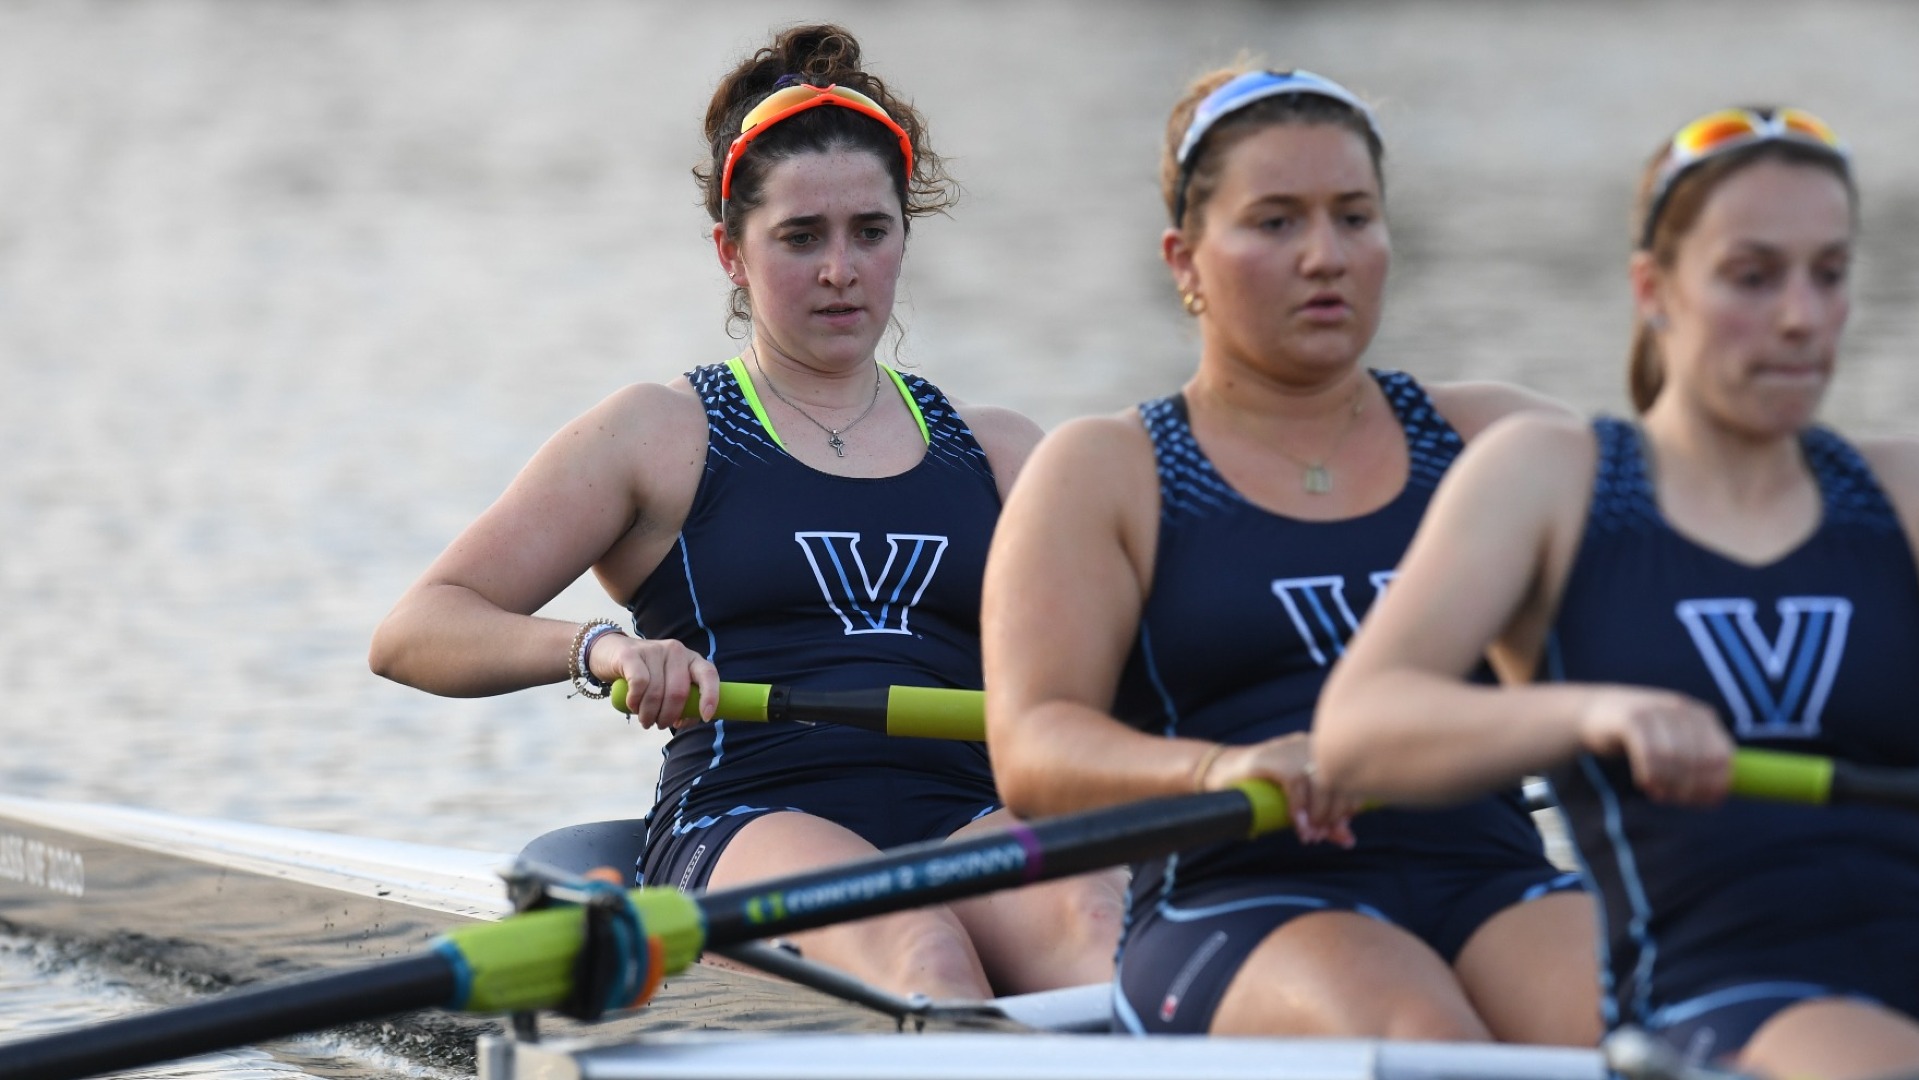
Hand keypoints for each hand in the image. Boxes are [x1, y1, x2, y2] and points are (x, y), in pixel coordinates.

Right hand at [589, 634, 719, 730]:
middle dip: (669, 716)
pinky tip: (633, 706)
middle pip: (679, 691)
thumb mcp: (668, 686)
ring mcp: (654, 650)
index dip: (711, 697)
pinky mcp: (631, 654)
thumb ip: (681, 704)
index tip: (706, 717)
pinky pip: (639, 683)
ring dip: (649, 714)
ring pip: (657, 691)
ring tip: (645, 720)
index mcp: (691, 659)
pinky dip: (636, 701)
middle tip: (659, 725)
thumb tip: (683, 721)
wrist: (612, 653)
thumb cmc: (647, 676)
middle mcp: (676, 651)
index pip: (709, 674)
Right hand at [1204, 734, 1360, 846]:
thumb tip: (1349, 840)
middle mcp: (1310, 745)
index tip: (1341, 831)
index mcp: (1319, 752)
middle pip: (1339, 782)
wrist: (1220, 773)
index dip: (1350, 808)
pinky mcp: (1274, 758)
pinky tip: (1299, 827)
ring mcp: (1292, 749)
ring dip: (1319, 817)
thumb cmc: (1259, 790)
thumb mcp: (1296, 804)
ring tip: (1310, 836)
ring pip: (1323, 784)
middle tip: (1320, 837)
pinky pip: (1297, 785)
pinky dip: (1301, 811)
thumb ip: (1323, 819)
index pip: (1350, 778)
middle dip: (1333, 817)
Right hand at [1577, 686, 1732, 805]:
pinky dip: (1649, 775)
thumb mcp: (1675, 739)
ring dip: (1668, 784)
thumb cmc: (1640, 734)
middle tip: (1674, 801)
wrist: (1593, 710)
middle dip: (1690, 789)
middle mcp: (1682, 710)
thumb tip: (1717, 797)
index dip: (1715, 784)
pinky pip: (1648, 754)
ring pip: (1674, 759)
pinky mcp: (1631, 718)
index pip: (1722, 756)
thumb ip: (1697, 760)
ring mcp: (1656, 710)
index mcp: (1702, 716)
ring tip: (1658, 794)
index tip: (1702, 804)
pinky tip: (1644, 783)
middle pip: (1699, 760)